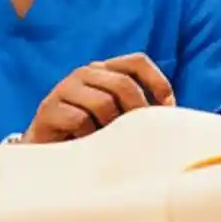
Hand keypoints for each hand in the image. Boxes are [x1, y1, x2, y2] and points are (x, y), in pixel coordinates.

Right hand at [22, 52, 175, 143]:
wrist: (48, 159)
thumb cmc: (91, 138)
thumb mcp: (118, 120)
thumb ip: (138, 110)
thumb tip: (172, 114)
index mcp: (104, 71)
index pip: (137, 61)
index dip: (157, 81)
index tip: (168, 107)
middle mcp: (85, 74)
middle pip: (124, 83)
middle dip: (137, 112)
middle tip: (137, 135)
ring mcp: (64, 89)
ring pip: (103, 103)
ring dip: (110, 128)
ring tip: (106, 141)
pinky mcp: (48, 109)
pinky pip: (80, 120)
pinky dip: (88, 136)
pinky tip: (85, 145)